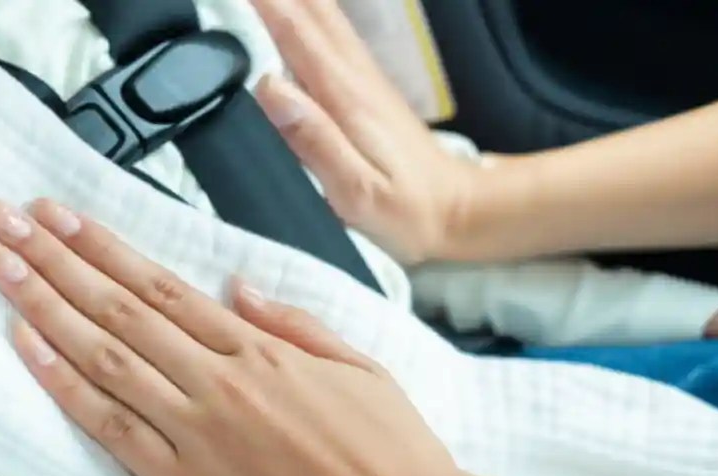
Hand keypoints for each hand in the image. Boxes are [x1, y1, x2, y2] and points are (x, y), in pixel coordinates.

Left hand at [0, 198, 464, 475]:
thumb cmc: (393, 454)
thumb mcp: (360, 366)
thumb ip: (295, 323)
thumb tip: (238, 287)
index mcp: (261, 350)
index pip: (162, 285)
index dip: (103, 247)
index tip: (59, 217)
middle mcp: (219, 382)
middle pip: (119, 308)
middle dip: (56, 259)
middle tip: (7, 221)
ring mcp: (196, 434)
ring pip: (104, 356)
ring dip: (44, 306)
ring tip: (0, 266)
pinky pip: (111, 428)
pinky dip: (63, 384)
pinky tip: (25, 347)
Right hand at [249, 0, 485, 264]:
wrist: (459, 212)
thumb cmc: (405, 211)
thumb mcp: (356, 191)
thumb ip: (314, 140)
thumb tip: (268, 86)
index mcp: (343, 96)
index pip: (293, 30)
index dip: (259, 1)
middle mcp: (354, 74)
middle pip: (310, 7)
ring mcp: (363, 76)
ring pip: (323, 13)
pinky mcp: (367, 85)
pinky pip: (332, 30)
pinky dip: (307, 10)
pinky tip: (294, 7)